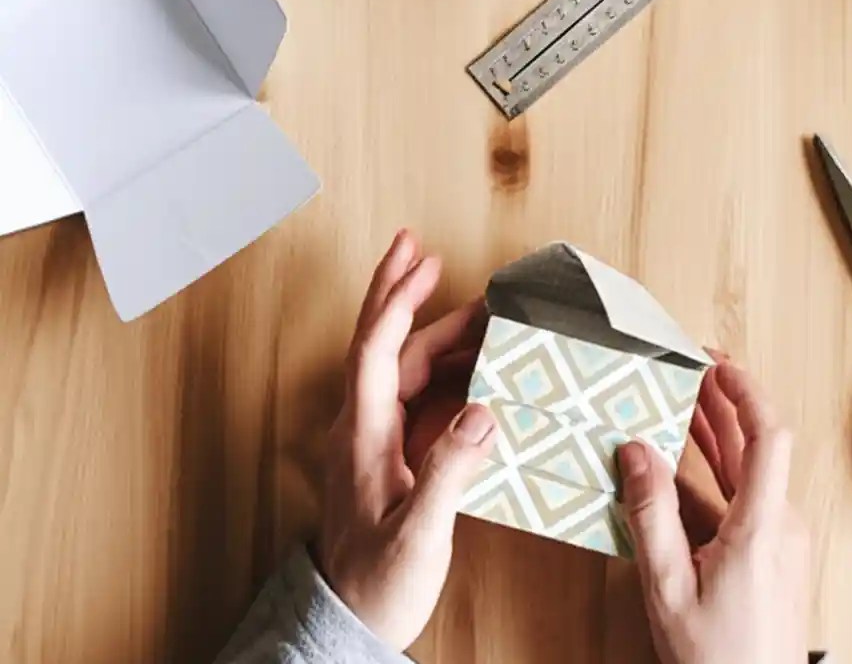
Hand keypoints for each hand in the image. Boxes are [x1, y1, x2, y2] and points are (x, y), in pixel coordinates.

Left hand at [317, 231, 496, 650]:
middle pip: (384, 345)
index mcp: (363, 436)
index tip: (418, 260)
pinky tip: (474, 366)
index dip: (395, 300)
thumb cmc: (377, 581)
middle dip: (403, 294)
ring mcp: (377, 440)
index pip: (375, 350)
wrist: (351, 618)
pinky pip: (419, 397)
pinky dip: (447, 371)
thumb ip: (448, 472)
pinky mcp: (393, 456)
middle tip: (425, 251)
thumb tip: (481, 413)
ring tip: (478, 312)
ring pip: (404, 368)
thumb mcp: (418, 532)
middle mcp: (364, 427)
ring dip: (435, 333)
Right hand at [618, 363, 809, 663]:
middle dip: (724, 405)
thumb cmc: (719, 660)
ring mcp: (781, 540)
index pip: (769, 438)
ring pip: (749, 473)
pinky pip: (746, 500)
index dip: (747, 392)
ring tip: (681, 408)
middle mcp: (780, 526)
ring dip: (717, 440)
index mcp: (760, 528)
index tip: (719, 366)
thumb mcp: (667, 587)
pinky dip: (716, 477)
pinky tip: (681, 470)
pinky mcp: (773, 554)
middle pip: (758, 447)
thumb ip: (651, 517)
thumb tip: (637, 455)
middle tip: (692, 372)